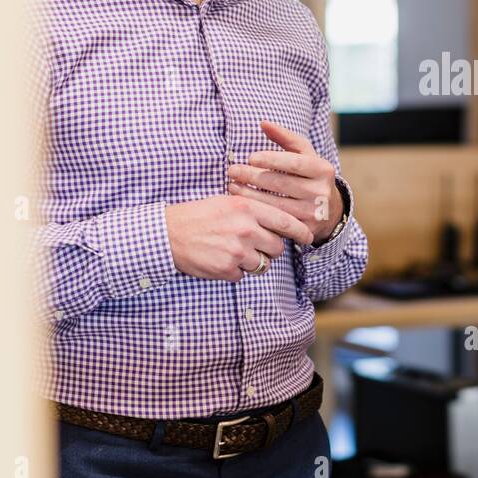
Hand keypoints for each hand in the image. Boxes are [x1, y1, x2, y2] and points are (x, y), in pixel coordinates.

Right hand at [165, 194, 313, 281]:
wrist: (168, 233)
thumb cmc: (198, 215)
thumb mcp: (227, 202)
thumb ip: (253, 210)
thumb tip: (279, 222)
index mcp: (247, 208)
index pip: (285, 222)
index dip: (300, 231)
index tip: (308, 237)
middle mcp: (246, 229)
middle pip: (277, 247)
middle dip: (270, 249)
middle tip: (255, 245)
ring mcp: (237, 251)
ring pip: (262, 264)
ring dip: (253, 262)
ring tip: (234, 251)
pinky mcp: (227, 269)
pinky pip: (243, 275)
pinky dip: (234, 271)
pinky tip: (220, 259)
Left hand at [225, 121, 343, 244]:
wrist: (329, 211)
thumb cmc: (310, 176)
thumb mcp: (304, 155)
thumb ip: (285, 138)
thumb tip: (263, 123)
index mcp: (322, 169)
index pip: (294, 162)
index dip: (271, 159)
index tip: (250, 157)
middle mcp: (321, 191)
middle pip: (281, 183)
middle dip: (253, 176)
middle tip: (232, 170)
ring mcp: (314, 213)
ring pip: (276, 204)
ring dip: (250, 195)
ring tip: (232, 186)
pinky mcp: (305, 230)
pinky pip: (276, 220)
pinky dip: (257, 211)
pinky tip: (243, 204)